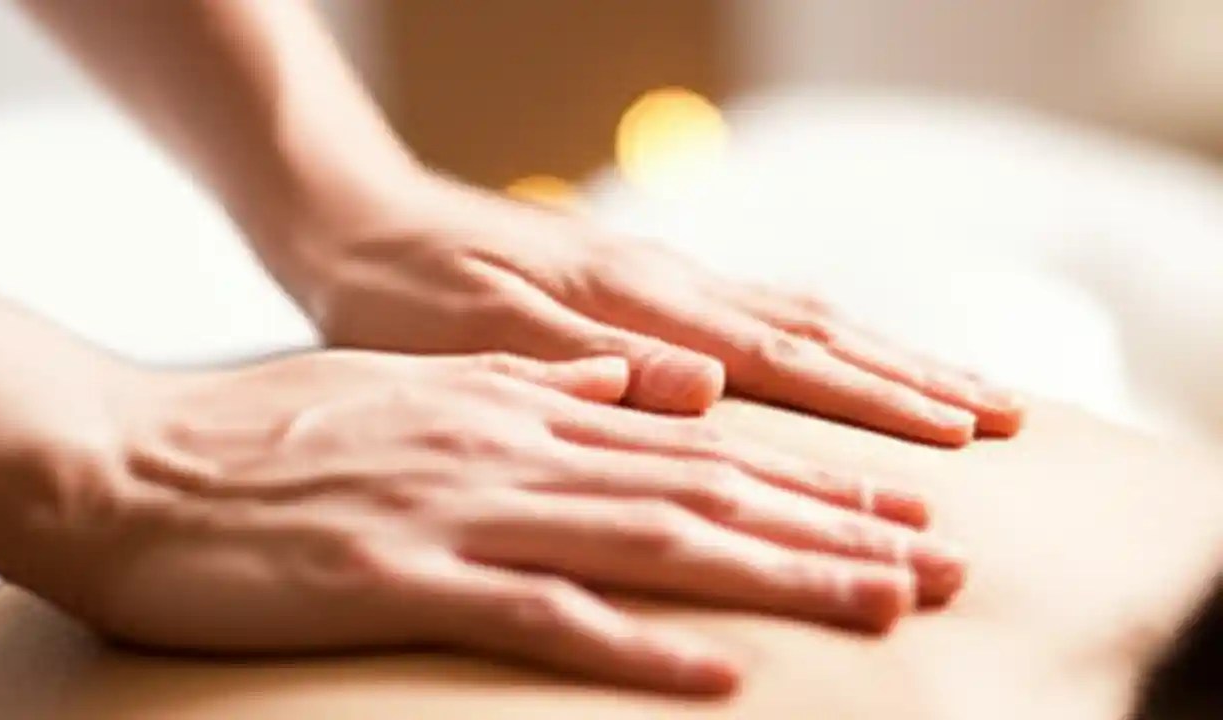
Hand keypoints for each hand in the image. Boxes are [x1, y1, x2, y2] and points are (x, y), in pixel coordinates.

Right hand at [38, 350, 961, 694]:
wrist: (135, 465)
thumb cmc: (276, 434)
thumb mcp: (424, 387)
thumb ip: (537, 384)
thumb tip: (632, 385)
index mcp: (519, 405)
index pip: (694, 442)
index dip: (803, 475)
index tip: (893, 505)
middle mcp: (513, 448)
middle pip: (704, 489)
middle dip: (830, 526)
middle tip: (940, 562)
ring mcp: (464, 514)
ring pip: (655, 543)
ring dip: (777, 575)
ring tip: (881, 606)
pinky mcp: (405, 581)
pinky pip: (544, 617)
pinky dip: (639, 644)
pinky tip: (723, 670)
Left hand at [275, 175, 1022, 446]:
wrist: (355, 219)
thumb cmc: (399, 287)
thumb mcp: (475, 332)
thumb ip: (590, 357)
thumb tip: (707, 383)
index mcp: (638, 301)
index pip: (785, 358)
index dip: (875, 401)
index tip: (961, 439)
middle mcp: (667, 283)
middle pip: (819, 331)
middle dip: (916, 379)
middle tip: (1010, 416)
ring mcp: (659, 278)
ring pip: (800, 316)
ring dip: (887, 356)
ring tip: (962, 391)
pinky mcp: (641, 284)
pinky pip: (759, 311)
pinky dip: (825, 342)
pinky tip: (845, 359)